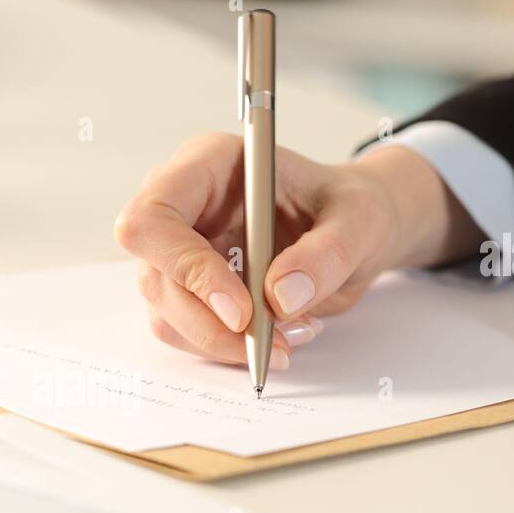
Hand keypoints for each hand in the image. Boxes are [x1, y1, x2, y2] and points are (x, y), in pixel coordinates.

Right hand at [113, 132, 481, 366]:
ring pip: (166, 313)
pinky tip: (274, 335)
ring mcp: (178, 251)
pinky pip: (185, 332)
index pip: (153, 217)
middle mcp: (182, 206)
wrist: (351, 231)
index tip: (240, 309)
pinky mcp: (187, 289)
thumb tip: (281, 297)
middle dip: (208, 322)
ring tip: (287, 336)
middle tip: (269, 341)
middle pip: (154, 275)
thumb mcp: (360, 220)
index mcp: (208, 164)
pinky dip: (226, 348)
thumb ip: (327, 253)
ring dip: (221, 342)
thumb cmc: (349, 207)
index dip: (184, 267)